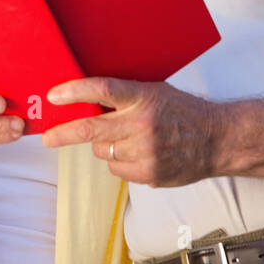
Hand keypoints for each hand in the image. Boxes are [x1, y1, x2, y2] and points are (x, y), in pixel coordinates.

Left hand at [40, 77, 219, 187]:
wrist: (216, 139)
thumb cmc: (182, 111)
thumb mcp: (154, 92)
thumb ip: (124, 97)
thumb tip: (85, 101)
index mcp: (144, 97)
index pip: (102, 90)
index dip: (74, 92)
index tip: (54, 96)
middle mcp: (142, 123)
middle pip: (91, 129)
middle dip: (63, 133)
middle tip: (47, 138)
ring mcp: (145, 151)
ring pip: (101, 152)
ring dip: (103, 146)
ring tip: (126, 139)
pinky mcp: (148, 173)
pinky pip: (115, 169)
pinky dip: (118, 162)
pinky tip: (138, 153)